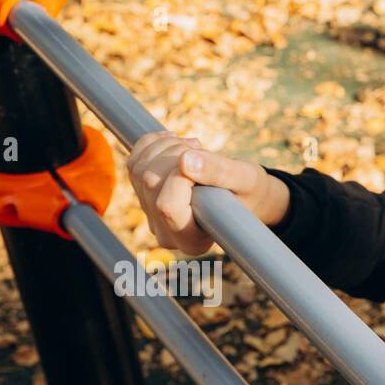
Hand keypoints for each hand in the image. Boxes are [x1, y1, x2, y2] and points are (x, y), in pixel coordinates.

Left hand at [125, 132, 289, 253]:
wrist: (244, 193)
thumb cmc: (250, 192)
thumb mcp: (247, 181)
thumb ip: (221, 173)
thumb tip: (185, 160)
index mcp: (193, 241)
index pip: (168, 207)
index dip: (181, 177)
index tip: (204, 160)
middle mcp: (166, 233)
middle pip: (150, 183)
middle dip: (174, 155)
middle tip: (202, 148)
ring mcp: (151, 215)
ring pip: (138, 169)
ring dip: (164, 146)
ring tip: (193, 147)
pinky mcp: (143, 196)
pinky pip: (133, 162)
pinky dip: (152, 143)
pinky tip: (175, 143)